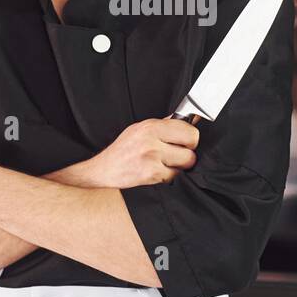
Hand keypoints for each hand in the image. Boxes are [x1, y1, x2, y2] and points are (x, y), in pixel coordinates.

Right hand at [84, 118, 199, 188]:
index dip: (191, 137)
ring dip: (181, 166)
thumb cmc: (124, 150)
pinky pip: (175, 176)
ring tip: (167, 164)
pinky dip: (169, 177)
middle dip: (189, 151)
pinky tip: (158, 173)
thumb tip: (189, 119)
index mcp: (151, 125)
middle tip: (178, 155)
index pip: (189, 128)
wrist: (104, 169)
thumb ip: (164, 125)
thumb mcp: (140, 129)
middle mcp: (151, 138)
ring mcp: (152, 156)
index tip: (186, 142)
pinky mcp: (151, 173)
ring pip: (187, 161)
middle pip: (192, 144)